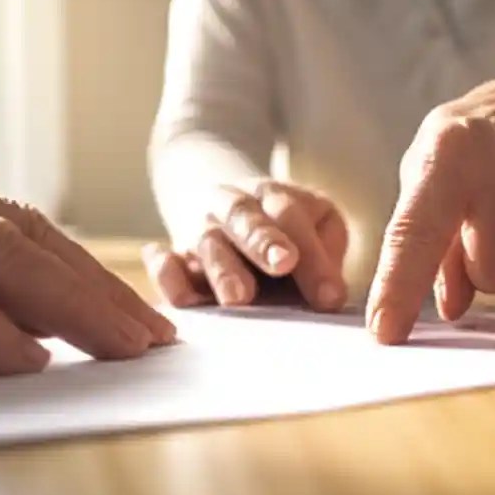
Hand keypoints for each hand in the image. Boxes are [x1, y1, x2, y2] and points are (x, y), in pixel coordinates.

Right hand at [142, 180, 348, 310]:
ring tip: (239, 297)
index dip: (313, 255)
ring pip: (208, 244)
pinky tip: (182, 298)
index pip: (292, 218)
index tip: (330, 295)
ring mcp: (199, 232)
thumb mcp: (316, 225)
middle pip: (245, 218)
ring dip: (223, 269)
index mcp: (272, 196)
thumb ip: (327, 253)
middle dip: (264, 240)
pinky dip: (167, 276)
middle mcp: (231, 209)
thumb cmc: (283, 229)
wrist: (220, 206)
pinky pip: (164, 263)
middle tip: (283, 264)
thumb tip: (329, 295)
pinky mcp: (174, 259)